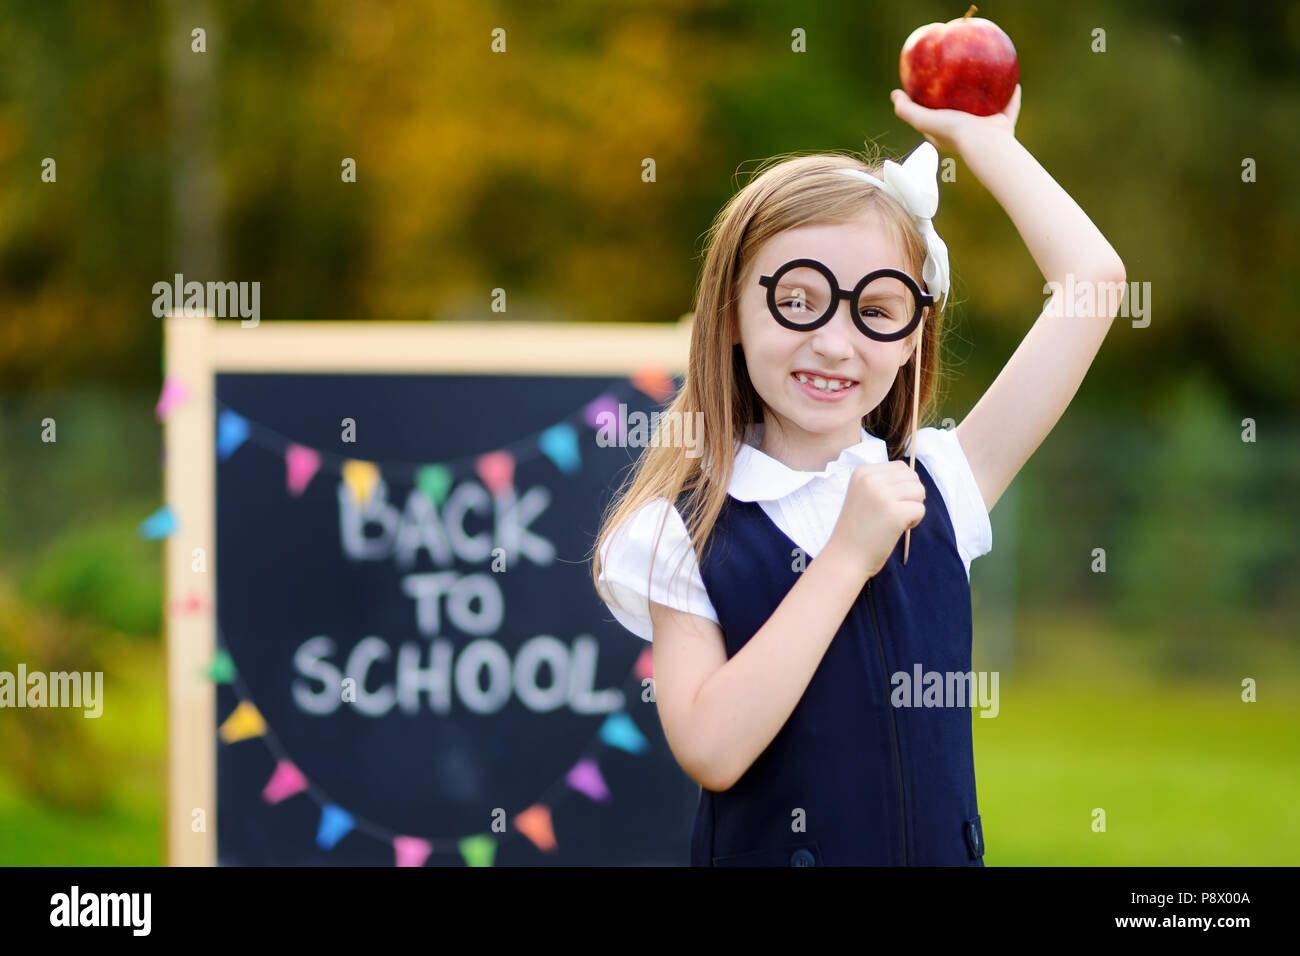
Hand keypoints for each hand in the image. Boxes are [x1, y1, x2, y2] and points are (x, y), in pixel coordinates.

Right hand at [828, 460, 925, 580]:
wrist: (845, 556)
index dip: (901, 486)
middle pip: (912, 477)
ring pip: (919, 491)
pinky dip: (914, 521)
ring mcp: (882, 495)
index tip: (886, 503)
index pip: (900, 467)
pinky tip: (897, 529)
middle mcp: (871, 479)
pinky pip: (921, 509)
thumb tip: (913, 478)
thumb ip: (882, 482)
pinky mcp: (895, 513)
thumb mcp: (862, 494)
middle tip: (893, 513)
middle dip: (910, 496)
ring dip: (913, 507)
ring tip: (895, 520)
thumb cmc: (857, 529)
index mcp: (862, 472)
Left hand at [890, 84, 1020, 153]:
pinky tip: (1014, 82)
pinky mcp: (1003, 125)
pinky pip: (1009, 107)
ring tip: (989, 76)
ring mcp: (986, 129)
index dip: (929, 106)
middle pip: (961, 112)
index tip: (929, 88)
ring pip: (988, 109)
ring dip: (988, 96)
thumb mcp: (923, 120)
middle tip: (960, 79)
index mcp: (946, 134)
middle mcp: (966, 133)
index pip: (933, 119)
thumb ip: (906, 110)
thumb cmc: (952, 131)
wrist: (984, 142)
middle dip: (960, 99)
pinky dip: (1012, 97)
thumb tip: (894, 94)